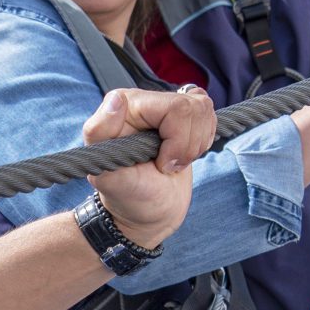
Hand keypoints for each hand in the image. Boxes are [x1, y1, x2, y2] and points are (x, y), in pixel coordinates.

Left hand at [84, 84, 214, 249]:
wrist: (149, 210)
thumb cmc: (127, 196)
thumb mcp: (108, 174)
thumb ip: (101, 136)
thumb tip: (116, 99)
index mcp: (124, 105)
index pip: (176, 107)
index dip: (177, 141)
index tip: (161, 165)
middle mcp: (144, 100)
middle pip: (193, 108)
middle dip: (187, 146)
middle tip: (168, 166)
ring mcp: (165, 105)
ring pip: (204, 108)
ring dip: (195, 144)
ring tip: (174, 162)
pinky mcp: (183, 114)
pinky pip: (208, 112)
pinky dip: (203, 139)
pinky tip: (184, 154)